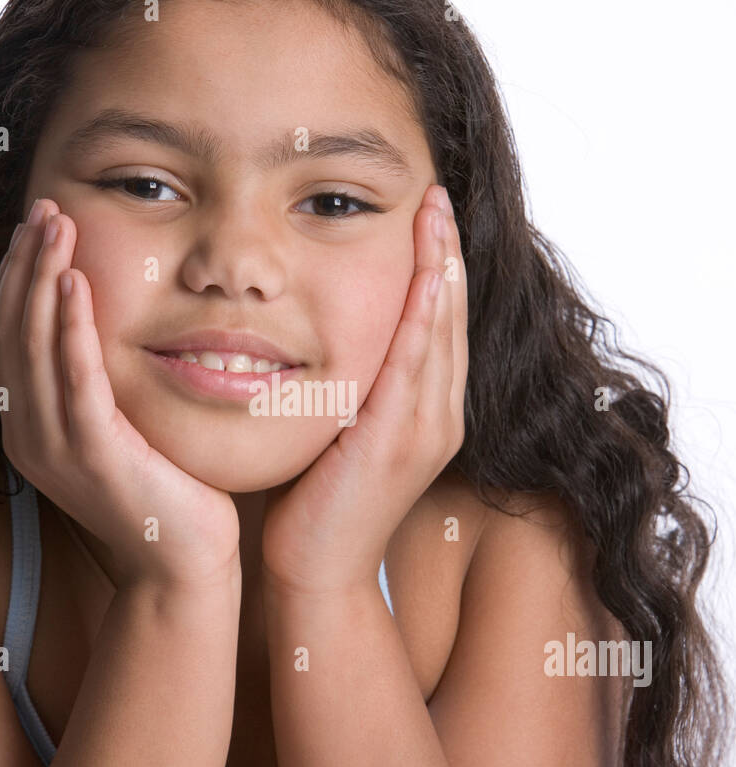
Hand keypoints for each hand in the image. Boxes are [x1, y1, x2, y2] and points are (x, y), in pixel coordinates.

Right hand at [0, 199, 240, 589]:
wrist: (182, 561)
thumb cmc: (165, 489)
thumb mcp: (121, 426)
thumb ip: (100, 381)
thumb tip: (108, 320)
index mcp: (30, 428)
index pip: (10, 336)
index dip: (18, 277)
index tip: (35, 227)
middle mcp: (28, 437)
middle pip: (12, 331)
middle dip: (25, 264)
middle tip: (43, 209)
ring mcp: (55, 449)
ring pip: (33, 346)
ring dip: (43, 279)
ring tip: (55, 226)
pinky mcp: (93, 455)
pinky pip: (74, 380)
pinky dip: (71, 327)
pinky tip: (77, 283)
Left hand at [259, 184, 466, 594]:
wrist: (315, 571)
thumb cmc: (315, 501)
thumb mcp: (338, 428)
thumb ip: (347, 385)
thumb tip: (318, 334)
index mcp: (426, 413)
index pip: (438, 325)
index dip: (438, 267)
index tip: (428, 216)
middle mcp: (438, 417)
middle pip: (451, 318)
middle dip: (446, 252)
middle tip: (437, 195)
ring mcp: (426, 430)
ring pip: (442, 333)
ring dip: (441, 269)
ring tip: (436, 214)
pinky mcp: (399, 441)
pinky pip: (417, 366)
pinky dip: (424, 317)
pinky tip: (426, 276)